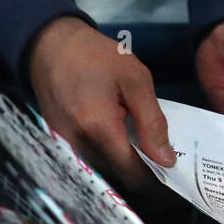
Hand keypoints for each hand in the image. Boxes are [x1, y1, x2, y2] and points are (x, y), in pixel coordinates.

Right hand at [27, 16, 175, 188]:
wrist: (51, 45)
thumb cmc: (98, 57)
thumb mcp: (135, 80)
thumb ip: (151, 122)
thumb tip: (166, 160)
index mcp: (98, 129)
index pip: (130, 173)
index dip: (153, 178)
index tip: (171, 173)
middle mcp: (77, 145)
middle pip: (115, 174)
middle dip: (139, 169)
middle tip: (161, 152)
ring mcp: (63, 146)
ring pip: (101, 168)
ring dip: (122, 160)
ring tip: (142, 140)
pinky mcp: (58, 141)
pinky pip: (88, 156)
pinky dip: (106, 150)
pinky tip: (119, 132)